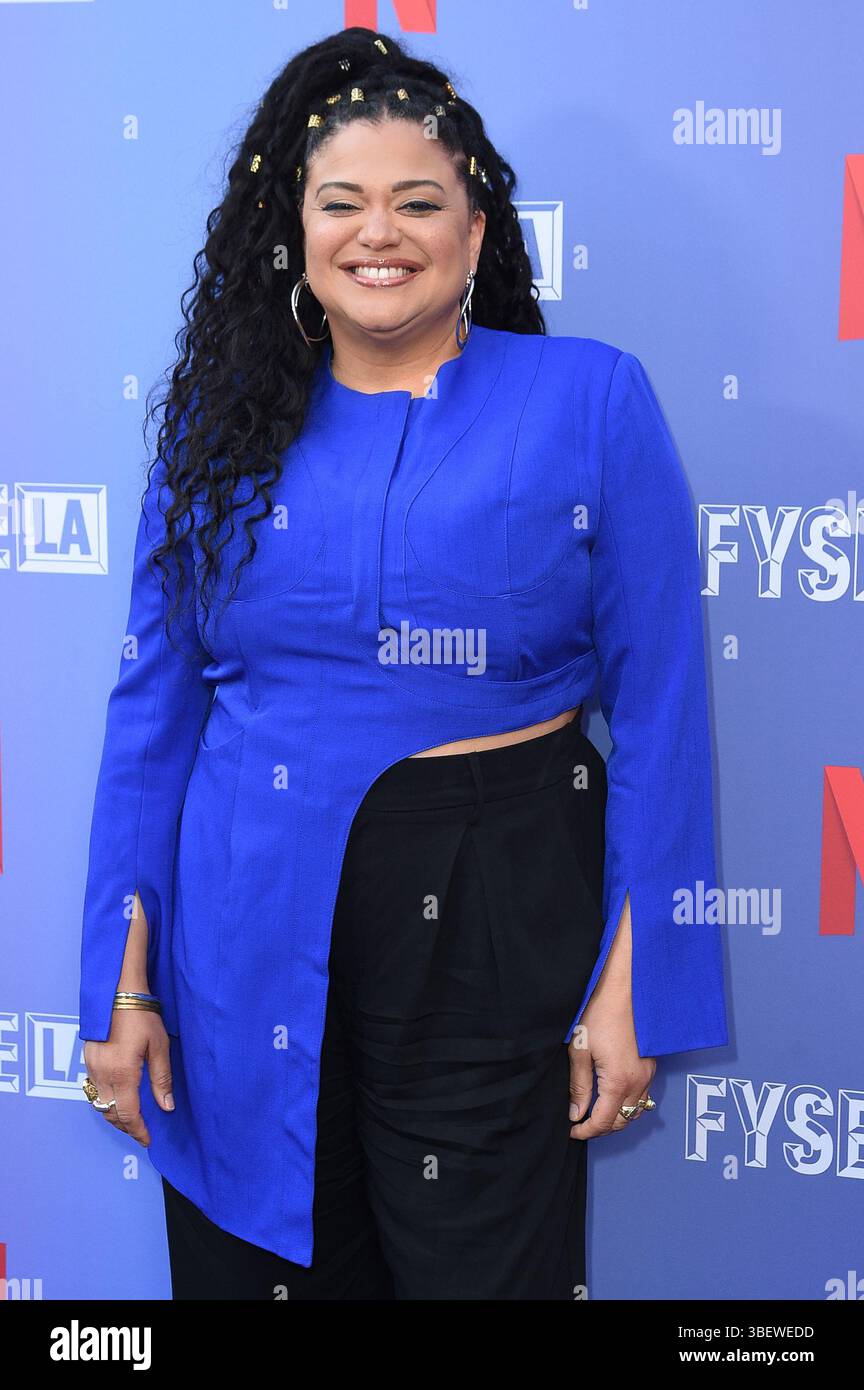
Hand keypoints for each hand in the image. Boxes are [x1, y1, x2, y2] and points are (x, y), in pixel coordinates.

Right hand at [83, 1009, 174, 1146]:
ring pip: (98, 1103)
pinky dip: (104, 1100)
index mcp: (122, 1073)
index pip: (127, 1114)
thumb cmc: (143, 1017)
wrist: (118, 993)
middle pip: (110, 1113)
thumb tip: (166, 1107)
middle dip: (125, 1127)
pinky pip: (93, 1090)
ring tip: (130, 1120)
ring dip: (113, 1115)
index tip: (147, 1140)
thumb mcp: (159, 1047)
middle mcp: (102, 1074)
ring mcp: (91, 1067)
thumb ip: (162, 1079)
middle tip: (141, 1132)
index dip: (138, 1130)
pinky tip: (116, 1098)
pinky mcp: (87, 1060)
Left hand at [567, 978, 655, 1138]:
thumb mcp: (580, 1050)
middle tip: (581, 1124)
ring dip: (615, 1118)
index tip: (572, 1131)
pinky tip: (611, 1097)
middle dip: (601, 1129)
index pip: (603, 1122)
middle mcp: (638, 1083)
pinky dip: (627, 1105)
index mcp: (618, 1082)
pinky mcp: (651, 1068)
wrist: (625, 992)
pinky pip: (642, 1098)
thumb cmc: (601, 1015)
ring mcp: (647, 1076)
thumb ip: (578, 1086)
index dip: (586, 1131)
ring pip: (635, 1112)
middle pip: (621, 1121)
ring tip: (594, 1113)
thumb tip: (576, 1113)